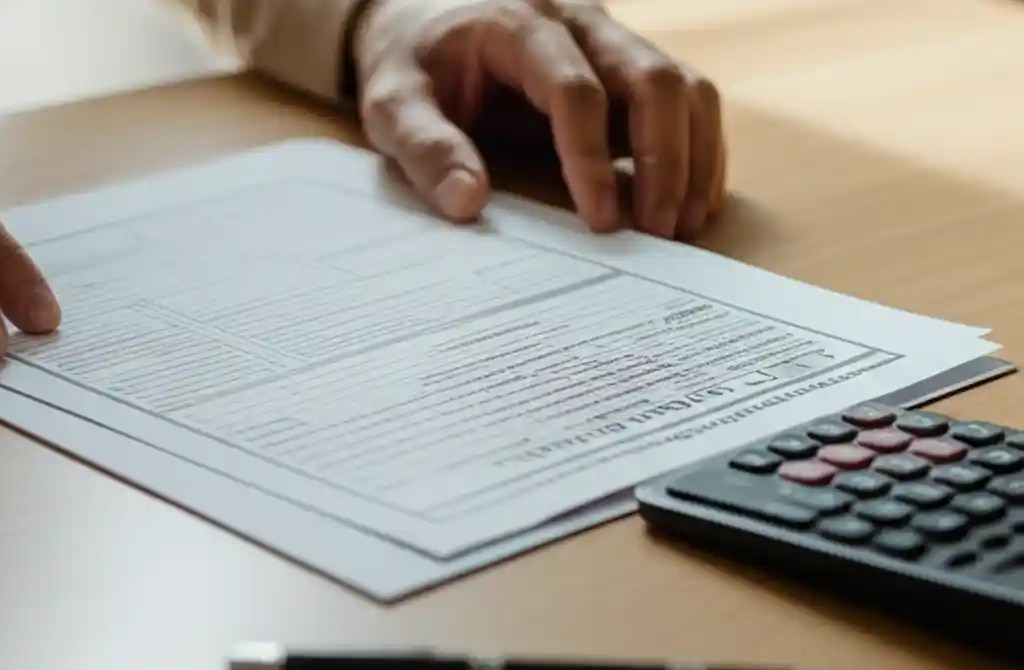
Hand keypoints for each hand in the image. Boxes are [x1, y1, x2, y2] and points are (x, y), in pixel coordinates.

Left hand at [354, 0, 725, 238]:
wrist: (424, 18)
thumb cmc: (412, 63)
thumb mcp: (392, 102)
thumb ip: (424, 147)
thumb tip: (466, 202)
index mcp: (518, 24)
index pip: (574, 87)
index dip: (589, 156)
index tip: (598, 220)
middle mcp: (579, 22)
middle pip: (651, 77)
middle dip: (663, 159)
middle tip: (657, 230)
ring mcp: (610, 41)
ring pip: (682, 84)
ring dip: (693, 155)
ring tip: (682, 224)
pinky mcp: (626, 68)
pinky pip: (684, 99)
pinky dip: (697, 149)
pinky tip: (689, 202)